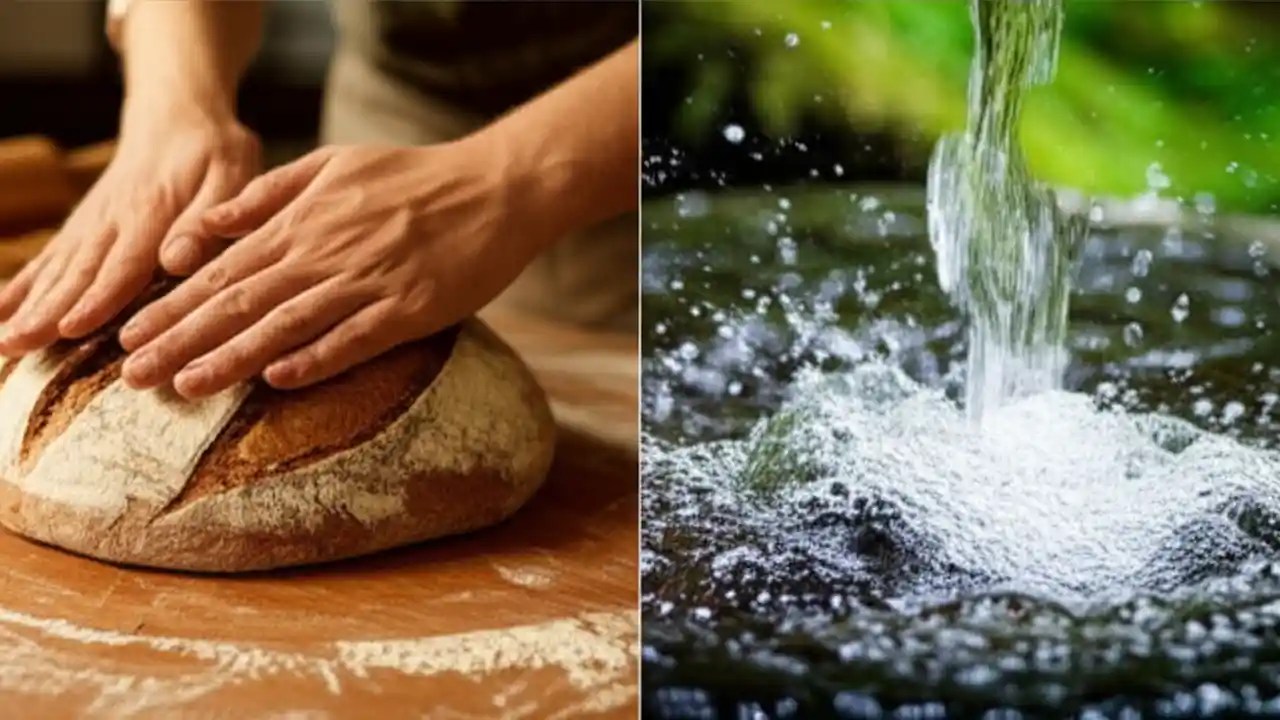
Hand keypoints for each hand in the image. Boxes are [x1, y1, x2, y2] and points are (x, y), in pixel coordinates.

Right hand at [0, 105, 259, 354]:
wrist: (177, 115)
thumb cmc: (214, 151)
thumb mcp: (231, 175)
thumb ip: (207, 220)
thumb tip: (177, 260)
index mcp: (153, 212)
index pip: (124, 263)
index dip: (98, 297)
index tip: (72, 327)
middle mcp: (113, 220)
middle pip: (78, 272)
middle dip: (47, 312)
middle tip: (16, 346)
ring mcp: (92, 222)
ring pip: (57, 268)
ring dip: (29, 306)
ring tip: (3, 342)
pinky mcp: (83, 225)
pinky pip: (50, 257)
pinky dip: (24, 284)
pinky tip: (1, 311)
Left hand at [118, 141, 548, 398]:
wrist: (495, 188)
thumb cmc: (415, 178)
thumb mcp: (334, 164)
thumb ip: (268, 195)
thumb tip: (208, 223)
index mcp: (303, 223)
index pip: (223, 271)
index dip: (174, 305)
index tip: (129, 336)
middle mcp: (325, 254)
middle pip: (240, 302)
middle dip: (182, 339)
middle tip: (132, 376)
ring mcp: (367, 282)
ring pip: (287, 324)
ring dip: (232, 356)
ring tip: (184, 385)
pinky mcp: (409, 308)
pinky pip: (356, 338)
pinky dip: (317, 358)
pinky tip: (280, 381)